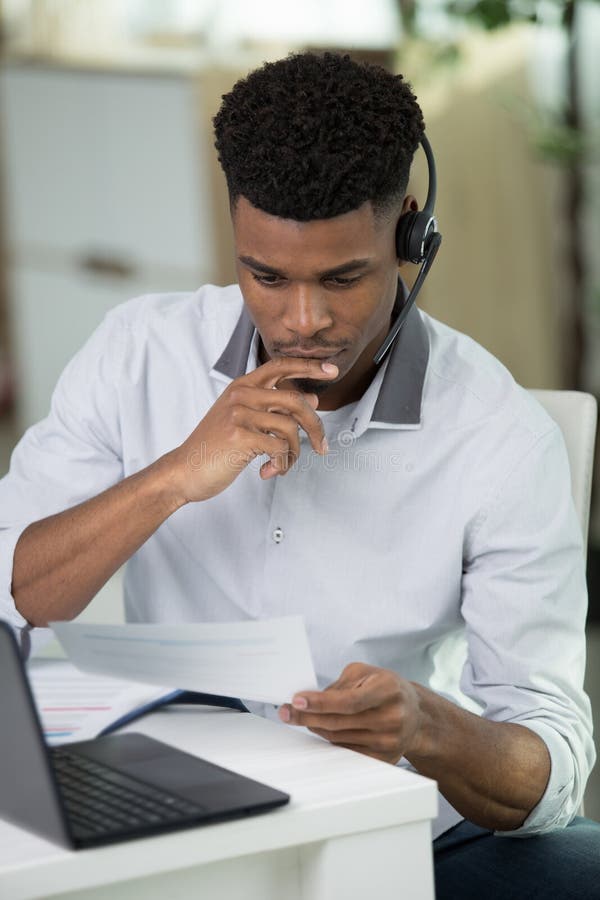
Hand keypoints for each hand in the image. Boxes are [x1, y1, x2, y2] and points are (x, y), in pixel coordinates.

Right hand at [169, 356, 337, 503]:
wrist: (184, 471)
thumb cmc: (215, 447)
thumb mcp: (245, 421)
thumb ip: (275, 408)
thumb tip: (312, 398)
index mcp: (242, 387)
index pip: (280, 366)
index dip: (309, 366)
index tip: (332, 369)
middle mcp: (241, 395)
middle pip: (295, 400)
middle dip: (315, 427)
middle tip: (321, 447)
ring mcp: (239, 414)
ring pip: (290, 428)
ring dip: (293, 453)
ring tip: (282, 465)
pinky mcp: (240, 435)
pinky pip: (278, 448)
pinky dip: (281, 464)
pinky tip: (268, 471)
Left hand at [278, 662, 422, 763]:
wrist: (416, 714)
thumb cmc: (387, 688)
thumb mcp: (367, 673)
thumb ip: (340, 685)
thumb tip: (311, 700)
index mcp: (388, 690)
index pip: (348, 701)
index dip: (320, 702)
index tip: (296, 701)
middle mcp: (392, 717)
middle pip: (339, 722)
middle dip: (307, 717)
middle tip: (287, 712)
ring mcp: (389, 741)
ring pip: (338, 738)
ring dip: (316, 727)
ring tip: (306, 717)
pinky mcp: (384, 758)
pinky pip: (347, 751)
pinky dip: (330, 740)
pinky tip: (322, 729)